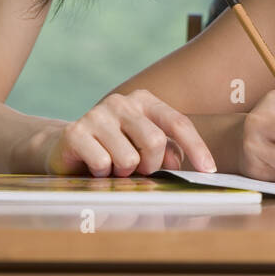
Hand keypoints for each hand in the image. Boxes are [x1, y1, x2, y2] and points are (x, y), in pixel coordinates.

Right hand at [42, 89, 216, 176]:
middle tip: (140, 171)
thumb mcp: (145, 148)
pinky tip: (94, 168)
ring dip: (125, 172)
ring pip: (129, 158)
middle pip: (155, 141)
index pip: (178, 123)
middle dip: (151, 166)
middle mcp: (122, 102)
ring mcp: (97, 114)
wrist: (65, 149)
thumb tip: (177, 163)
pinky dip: (103, 174)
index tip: (208, 171)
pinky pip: (103, 164)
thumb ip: (167, 152)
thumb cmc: (115, 150)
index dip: (196, 148)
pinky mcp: (75, 131)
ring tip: (114, 167)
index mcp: (145, 101)